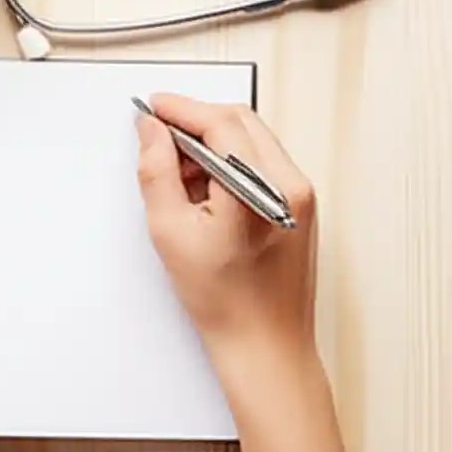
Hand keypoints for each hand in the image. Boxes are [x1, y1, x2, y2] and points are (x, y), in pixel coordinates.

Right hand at [134, 94, 317, 355]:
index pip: (220, 123)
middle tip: (158, 135)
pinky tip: (202, 190)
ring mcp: (300, 195)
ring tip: (177, 174)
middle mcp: (291, 185)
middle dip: (195, 121)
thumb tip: (151, 132)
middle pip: (240, 122)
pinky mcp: (299, 206)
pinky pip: (261, 163)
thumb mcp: (170, 231)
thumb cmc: (224, 301)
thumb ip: (157, 171)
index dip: (181, 108)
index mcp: (261, 189)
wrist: (264, 344)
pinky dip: (228, 162)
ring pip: (251, 140)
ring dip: (211, 142)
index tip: (153, 107)